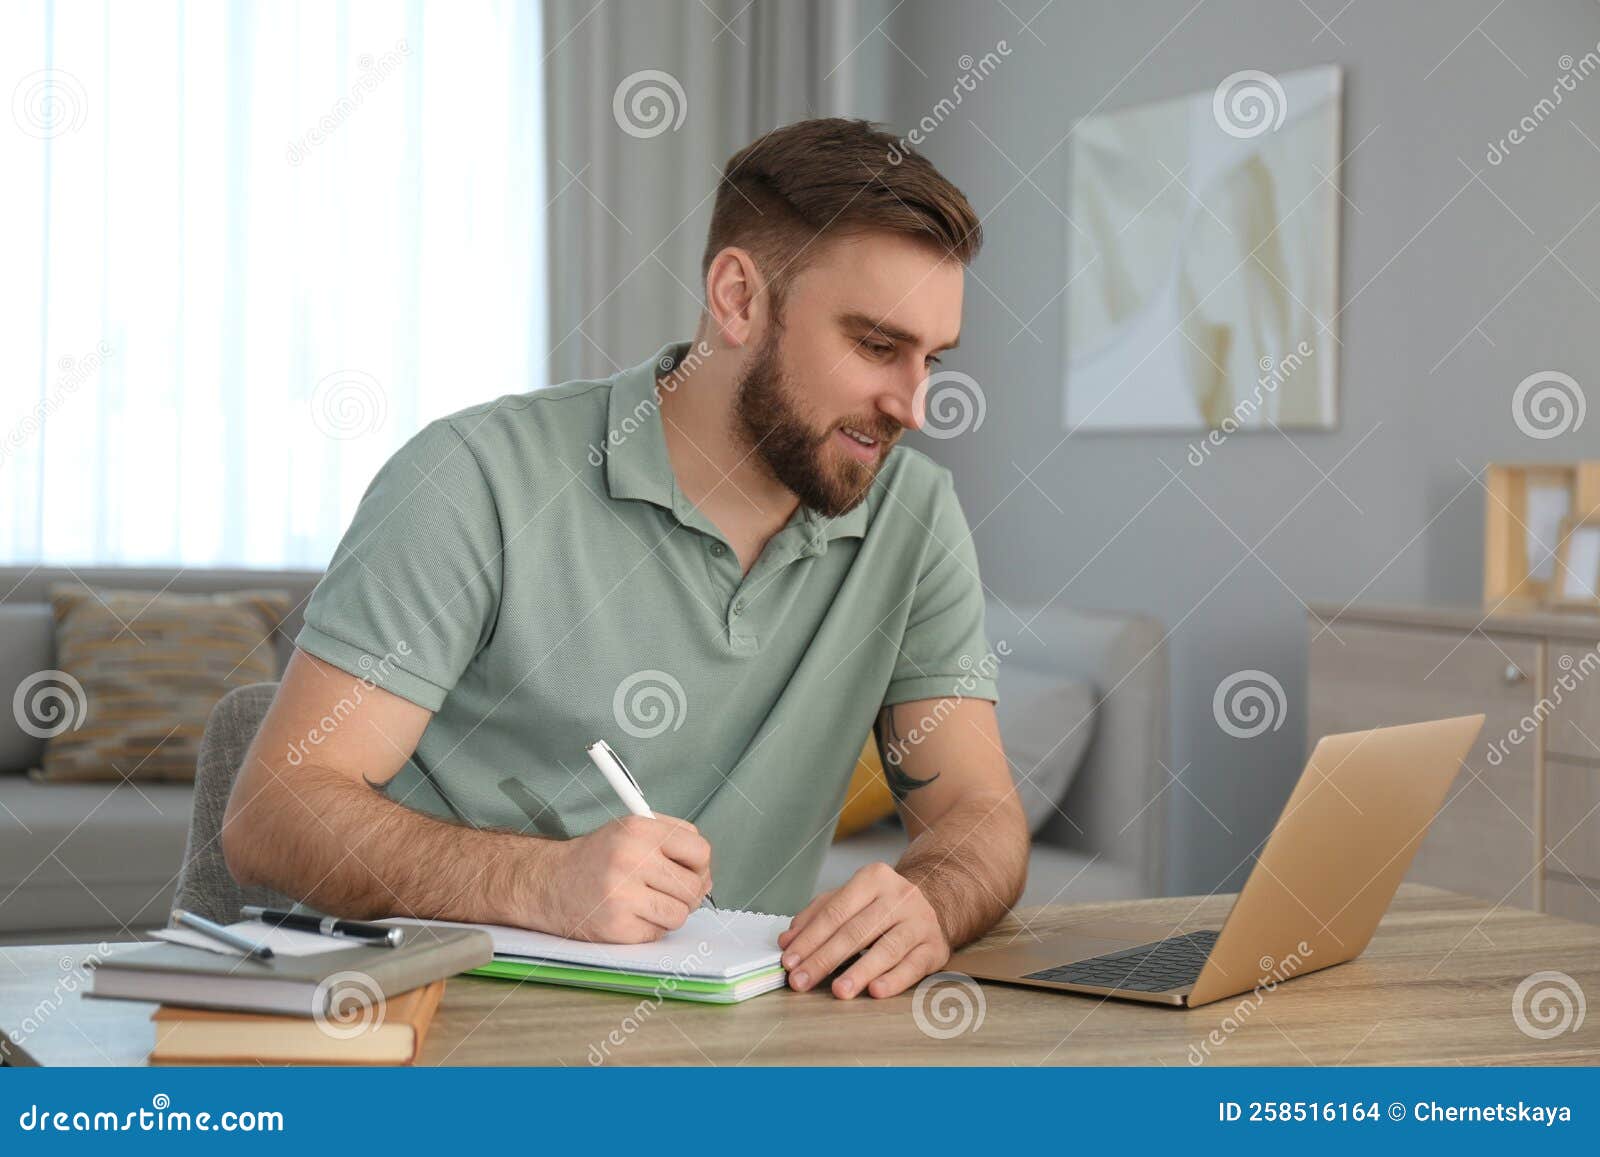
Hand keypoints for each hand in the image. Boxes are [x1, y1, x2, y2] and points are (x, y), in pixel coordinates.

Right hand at [534, 814, 711, 942]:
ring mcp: (623, 895)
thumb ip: (673, 840)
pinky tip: (631, 915)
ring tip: (647, 903)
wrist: (548, 883)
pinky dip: (650, 928)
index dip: (700, 864)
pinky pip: (658, 933)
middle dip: (687, 892)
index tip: (690, 870)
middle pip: (693, 886)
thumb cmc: (596, 857)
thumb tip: (706, 876)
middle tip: (667, 890)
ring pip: (680, 914)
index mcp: (638, 830)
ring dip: (669, 912)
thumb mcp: (631, 830)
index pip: (699, 850)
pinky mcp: (617, 926)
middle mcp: (631, 860)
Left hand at [778, 861, 949, 998]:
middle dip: (825, 959)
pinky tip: (875, 991)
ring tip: (838, 991)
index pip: (835, 912)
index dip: (810, 938)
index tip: (790, 961)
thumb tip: (787, 941)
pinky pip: (912, 966)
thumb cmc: (882, 905)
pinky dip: (893, 980)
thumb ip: (816, 915)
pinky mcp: (935, 947)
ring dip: (859, 972)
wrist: (936, 902)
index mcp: (873, 878)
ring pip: (886, 948)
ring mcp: (919, 921)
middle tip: (802, 981)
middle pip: (856, 931)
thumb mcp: (849, 898)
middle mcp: (899, 896)